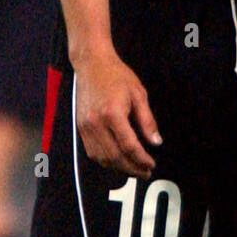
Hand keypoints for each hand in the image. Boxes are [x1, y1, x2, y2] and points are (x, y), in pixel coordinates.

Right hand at [73, 47, 161, 178]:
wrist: (91, 64)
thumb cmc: (117, 76)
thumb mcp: (139, 94)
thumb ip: (147, 121)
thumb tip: (156, 142)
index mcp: (112, 114)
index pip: (129, 145)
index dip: (141, 159)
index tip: (151, 164)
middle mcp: (96, 123)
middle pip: (115, 156)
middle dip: (131, 168)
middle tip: (145, 172)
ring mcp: (85, 127)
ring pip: (102, 158)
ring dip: (119, 168)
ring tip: (134, 169)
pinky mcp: (80, 127)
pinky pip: (92, 152)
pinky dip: (105, 160)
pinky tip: (117, 161)